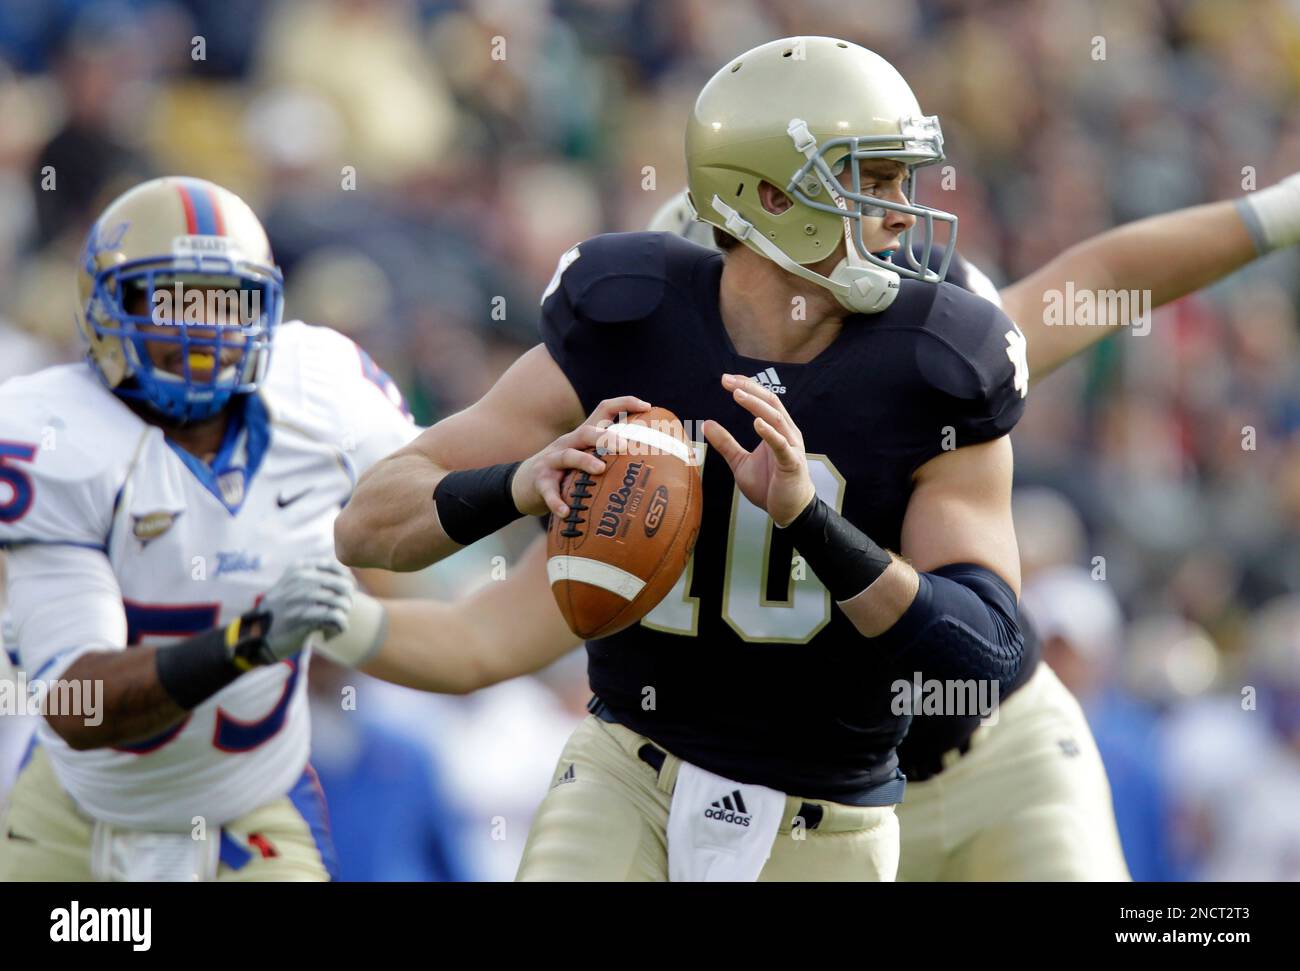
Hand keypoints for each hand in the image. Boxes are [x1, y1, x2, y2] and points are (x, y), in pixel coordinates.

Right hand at [259, 559, 354, 660]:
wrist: (257, 637)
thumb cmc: (280, 613)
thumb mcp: (291, 588)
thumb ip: (314, 578)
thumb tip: (349, 578)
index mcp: (298, 569)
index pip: (336, 567)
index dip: (348, 580)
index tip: (347, 592)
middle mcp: (300, 579)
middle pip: (344, 586)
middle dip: (348, 601)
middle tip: (340, 613)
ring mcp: (301, 598)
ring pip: (343, 602)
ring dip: (343, 617)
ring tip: (331, 626)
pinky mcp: (304, 618)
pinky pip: (337, 618)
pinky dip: (338, 628)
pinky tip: (327, 634)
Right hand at [511, 395, 651, 517]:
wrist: (522, 485)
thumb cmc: (565, 474)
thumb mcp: (585, 459)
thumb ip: (609, 458)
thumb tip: (650, 465)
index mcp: (582, 436)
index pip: (604, 410)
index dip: (625, 403)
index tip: (647, 406)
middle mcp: (568, 443)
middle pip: (587, 431)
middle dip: (606, 436)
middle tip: (625, 446)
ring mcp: (551, 461)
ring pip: (568, 455)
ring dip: (585, 460)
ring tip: (600, 470)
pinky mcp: (540, 482)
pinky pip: (549, 491)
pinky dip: (557, 501)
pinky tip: (566, 511)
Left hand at [702, 374, 816, 526]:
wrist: (789, 511)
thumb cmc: (769, 485)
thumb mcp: (740, 462)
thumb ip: (726, 443)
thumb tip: (706, 424)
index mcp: (776, 429)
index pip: (763, 400)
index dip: (746, 387)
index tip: (726, 379)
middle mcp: (787, 433)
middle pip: (770, 402)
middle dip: (749, 389)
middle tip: (727, 380)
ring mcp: (791, 447)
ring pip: (775, 418)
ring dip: (755, 405)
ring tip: (738, 395)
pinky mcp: (791, 463)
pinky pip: (781, 445)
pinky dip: (769, 433)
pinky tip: (757, 423)